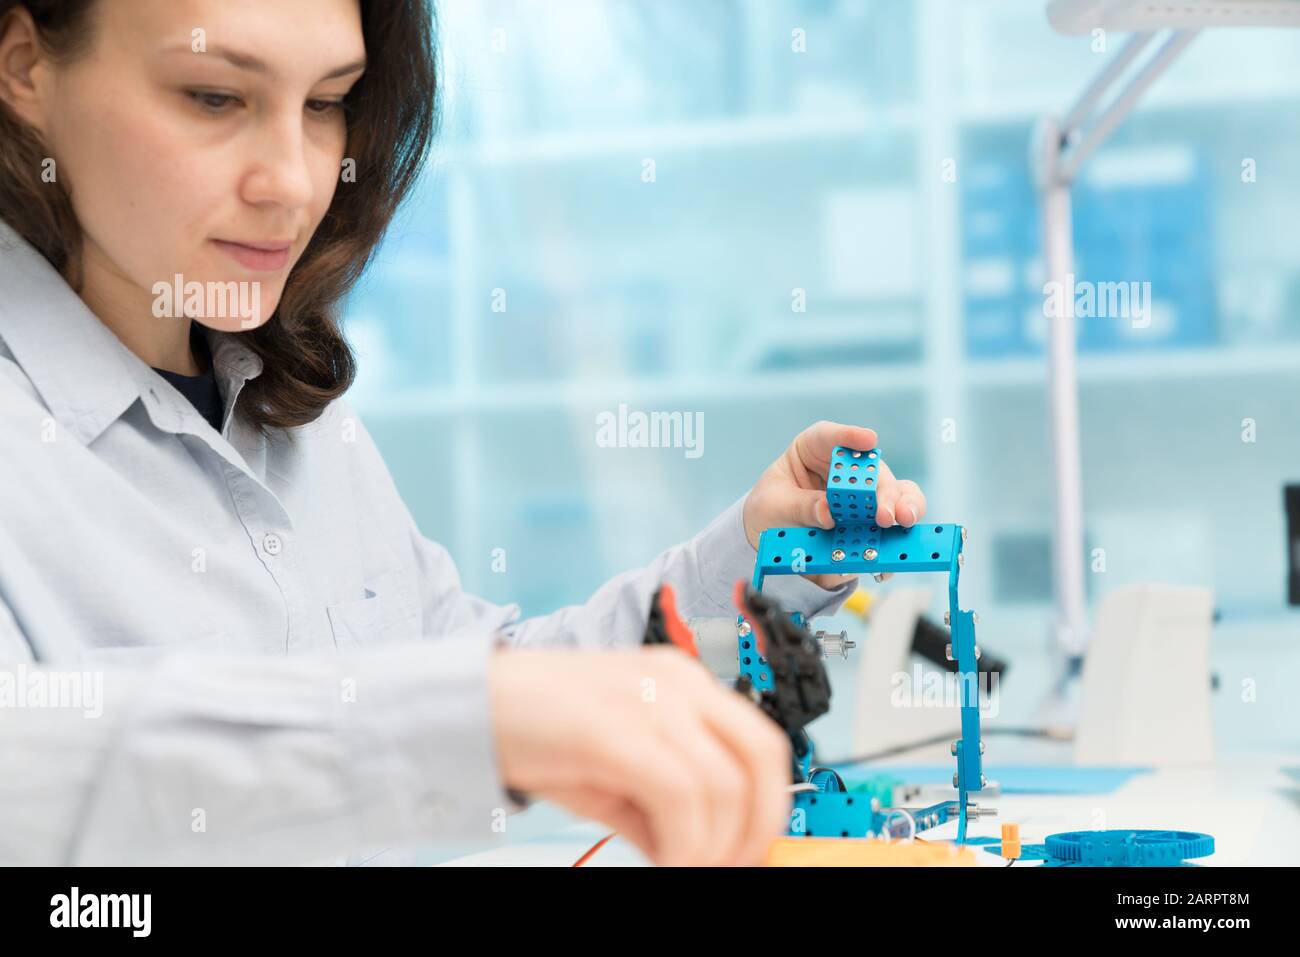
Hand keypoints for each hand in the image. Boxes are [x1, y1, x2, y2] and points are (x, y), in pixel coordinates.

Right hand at [489, 647, 791, 865]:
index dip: (768, 807)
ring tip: (681, 869)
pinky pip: (681, 795)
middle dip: (756, 827)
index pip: (762, 742)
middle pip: (762, 756)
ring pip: (724, 785)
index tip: (747, 854)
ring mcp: (648, 698)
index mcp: (683, 682)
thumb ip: (662, 804)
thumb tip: (699, 851)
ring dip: (712, 847)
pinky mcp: (615, 727)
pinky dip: (685, 843)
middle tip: (726, 868)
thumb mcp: (615, 770)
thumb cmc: (538, 732)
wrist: (468, 709)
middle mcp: (676, 681)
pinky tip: (665, 862)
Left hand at [742, 420, 927, 588]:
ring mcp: (860, 498)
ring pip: (895, 496)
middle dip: (885, 489)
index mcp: (813, 451)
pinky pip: (891, 530)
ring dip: (904, 508)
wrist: (766, 542)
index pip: (828, 438)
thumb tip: (827, 513)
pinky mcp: (868, 526)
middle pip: (872, 471)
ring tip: (902, 523)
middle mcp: (845, 471)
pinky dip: (895, 541)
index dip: (850, 436)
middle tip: (886, 512)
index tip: (869, 440)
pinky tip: (893, 555)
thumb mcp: (773, 506)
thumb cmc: (768, 511)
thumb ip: (800, 507)